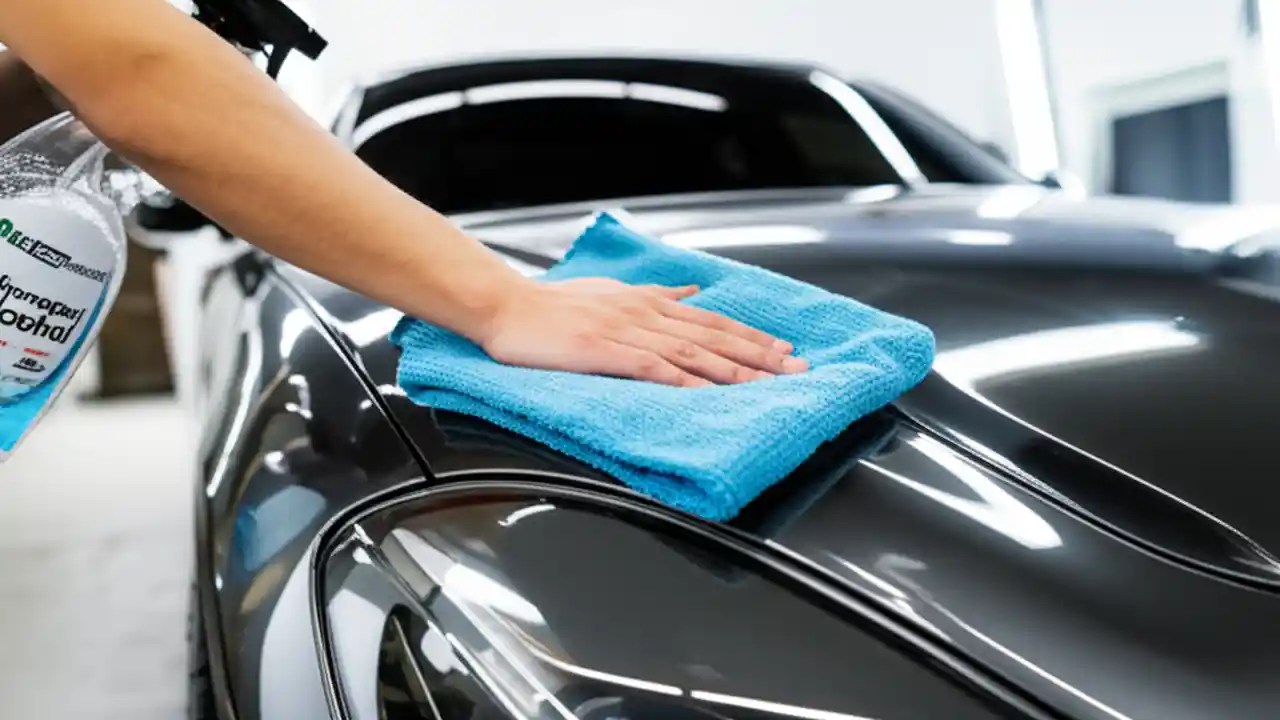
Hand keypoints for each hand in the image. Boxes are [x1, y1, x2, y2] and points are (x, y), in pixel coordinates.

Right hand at [476, 278, 807, 386]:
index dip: (752, 336)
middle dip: (758, 355)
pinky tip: (707, 393)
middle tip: (795, 370)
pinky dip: (684, 380)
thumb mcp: (613, 290)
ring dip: (733, 369)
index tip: (784, 350)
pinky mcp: (604, 350)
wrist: (507, 307)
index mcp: (648, 302)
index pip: (712, 321)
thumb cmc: (553, 304)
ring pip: (692, 351)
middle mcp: (645, 313)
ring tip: (766, 384)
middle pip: (713, 336)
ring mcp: (626, 331)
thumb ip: (657, 294)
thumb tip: (692, 292)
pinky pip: (652, 367)